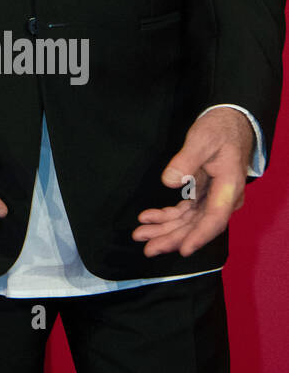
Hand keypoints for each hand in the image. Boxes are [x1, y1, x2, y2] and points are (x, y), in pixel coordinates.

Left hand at [133, 108, 253, 257]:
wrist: (231, 122)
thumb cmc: (219, 130)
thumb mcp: (202, 140)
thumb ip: (187, 160)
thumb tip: (170, 181)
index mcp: (228, 188)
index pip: (214, 219)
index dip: (198, 236)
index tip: (183, 250)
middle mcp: (223, 199)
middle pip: (198, 225)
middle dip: (173, 238)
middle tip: (147, 248)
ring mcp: (213, 198)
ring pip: (189, 220)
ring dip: (165, 229)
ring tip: (141, 235)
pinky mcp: (203, 193)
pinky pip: (185, 210)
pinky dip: (167, 215)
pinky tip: (148, 217)